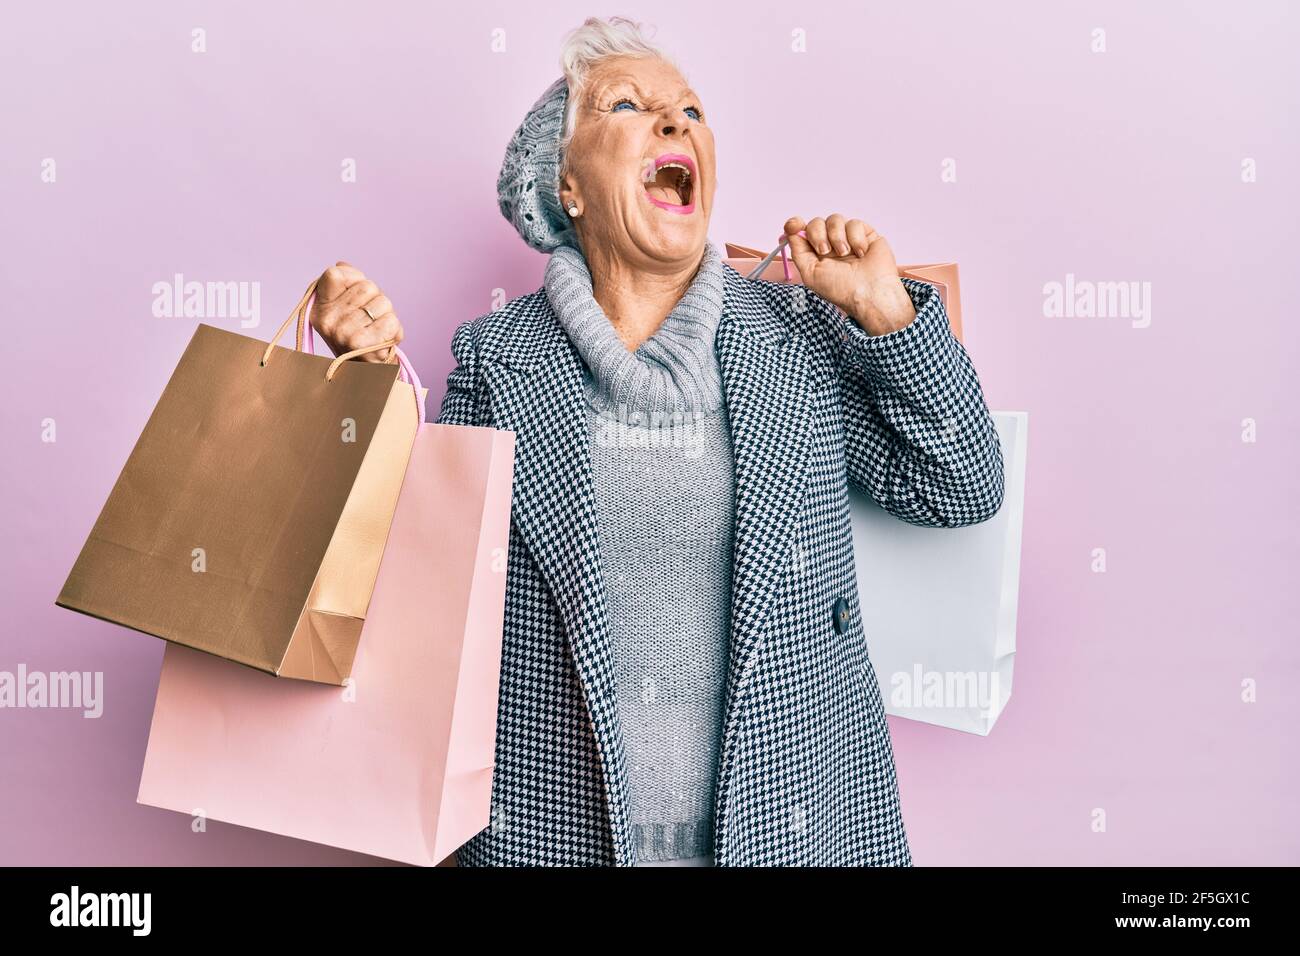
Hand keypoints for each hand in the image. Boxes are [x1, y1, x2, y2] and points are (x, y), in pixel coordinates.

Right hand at [309, 261, 403, 362]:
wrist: (365, 378)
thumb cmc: (357, 341)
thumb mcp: (342, 313)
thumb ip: (343, 287)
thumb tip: (342, 264)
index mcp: (319, 309)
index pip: (335, 273)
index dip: (354, 278)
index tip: (358, 294)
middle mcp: (327, 320)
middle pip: (367, 286)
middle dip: (377, 300)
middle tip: (371, 320)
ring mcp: (342, 332)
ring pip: (383, 302)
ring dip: (388, 316)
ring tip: (377, 331)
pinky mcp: (360, 343)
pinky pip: (392, 320)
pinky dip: (395, 330)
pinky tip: (383, 340)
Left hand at [783, 215, 915, 335]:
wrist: (869, 292)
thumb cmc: (841, 289)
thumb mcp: (810, 274)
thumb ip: (798, 252)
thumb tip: (791, 233)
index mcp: (815, 253)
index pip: (801, 231)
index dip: (795, 224)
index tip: (794, 225)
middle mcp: (830, 244)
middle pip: (816, 223)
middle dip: (817, 234)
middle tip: (825, 251)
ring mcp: (847, 238)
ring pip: (834, 219)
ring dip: (837, 237)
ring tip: (845, 254)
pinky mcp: (865, 234)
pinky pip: (854, 223)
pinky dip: (855, 237)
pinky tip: (861, 253)